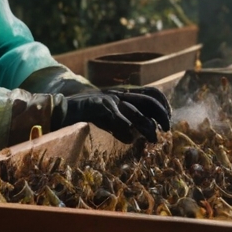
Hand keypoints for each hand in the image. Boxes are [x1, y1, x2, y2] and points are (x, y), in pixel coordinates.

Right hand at [52, 86, 170, 142]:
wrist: (63, 107)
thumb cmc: (88, 113)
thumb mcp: (109, 118)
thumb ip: (122, 124)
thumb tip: (133, 137)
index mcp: (124, 94)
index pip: (151, 92)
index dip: (163, 104)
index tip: (168, 119)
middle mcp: (119, 94)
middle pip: (148, 99)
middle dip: (161, 114)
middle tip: (166, 129)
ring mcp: (109, 99)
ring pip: (134, 109)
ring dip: (146, 125)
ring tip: (153, 138)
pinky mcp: (99, 106)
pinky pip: (116, 117)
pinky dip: (124, 128)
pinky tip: (129, 139)